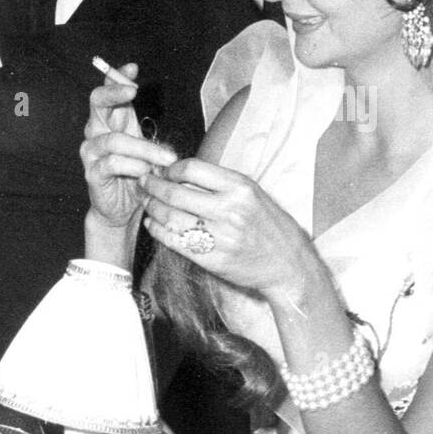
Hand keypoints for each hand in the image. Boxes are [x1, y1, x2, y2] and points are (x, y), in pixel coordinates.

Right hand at [80, 63, 176, 228]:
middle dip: (114, 92)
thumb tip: (162, 126)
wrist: (123, 208)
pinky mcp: (93, 173)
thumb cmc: (137, 173)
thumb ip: (150, 132)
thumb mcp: (148, 149)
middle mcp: (97, 131)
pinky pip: (112, 163)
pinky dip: (133, 166)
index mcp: (112, 121)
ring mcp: (92, 152)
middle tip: (133, 91)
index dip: (117, 77)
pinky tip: (146, 172)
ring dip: (144, 148)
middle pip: (97, 103)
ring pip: (114, 140)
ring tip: (166, 158)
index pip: (109, 91)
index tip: (133, 68)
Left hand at [135, 156, 319, 304]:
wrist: (288, 265)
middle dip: (153, 186)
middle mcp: (229, 209)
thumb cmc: (272, 227)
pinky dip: (157, 230)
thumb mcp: (254, 195)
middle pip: (176, 192)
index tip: (165, 171)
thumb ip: (222, 184)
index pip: (193, 168)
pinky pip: (174, 241)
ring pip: (170, 217)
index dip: (172, 169)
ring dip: (152, 208)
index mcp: (240, 188)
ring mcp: (220, 236)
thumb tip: (184, 173)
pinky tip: (153, 224)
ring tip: (146, 203)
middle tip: (144, 183)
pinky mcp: (211, 258)